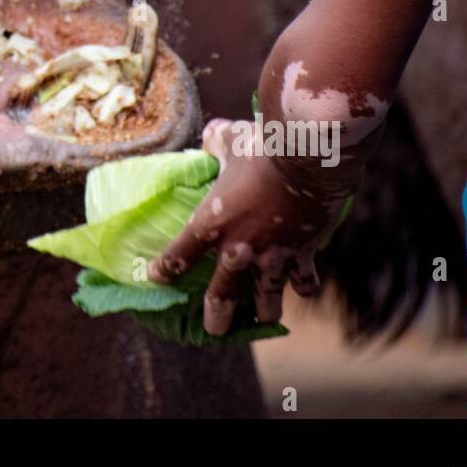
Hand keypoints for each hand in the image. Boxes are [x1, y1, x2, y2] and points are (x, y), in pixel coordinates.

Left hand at [148, 118, 349, 334]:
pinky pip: (304, 281)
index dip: (165, 269)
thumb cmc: (262, 147)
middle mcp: (239, 249)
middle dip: (216, 317)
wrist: (308, 158)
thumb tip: (209, 137)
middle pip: (221, 296)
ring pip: (266, 300)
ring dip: (263, 312)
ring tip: (262, 319)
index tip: (157, 276)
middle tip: (213, 329)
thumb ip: (216, 142)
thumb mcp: (230, 140)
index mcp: (212, 223)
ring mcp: (273, 256)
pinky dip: (304, 285)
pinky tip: (303, 286)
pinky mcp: (303, 255)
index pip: (179, 255)